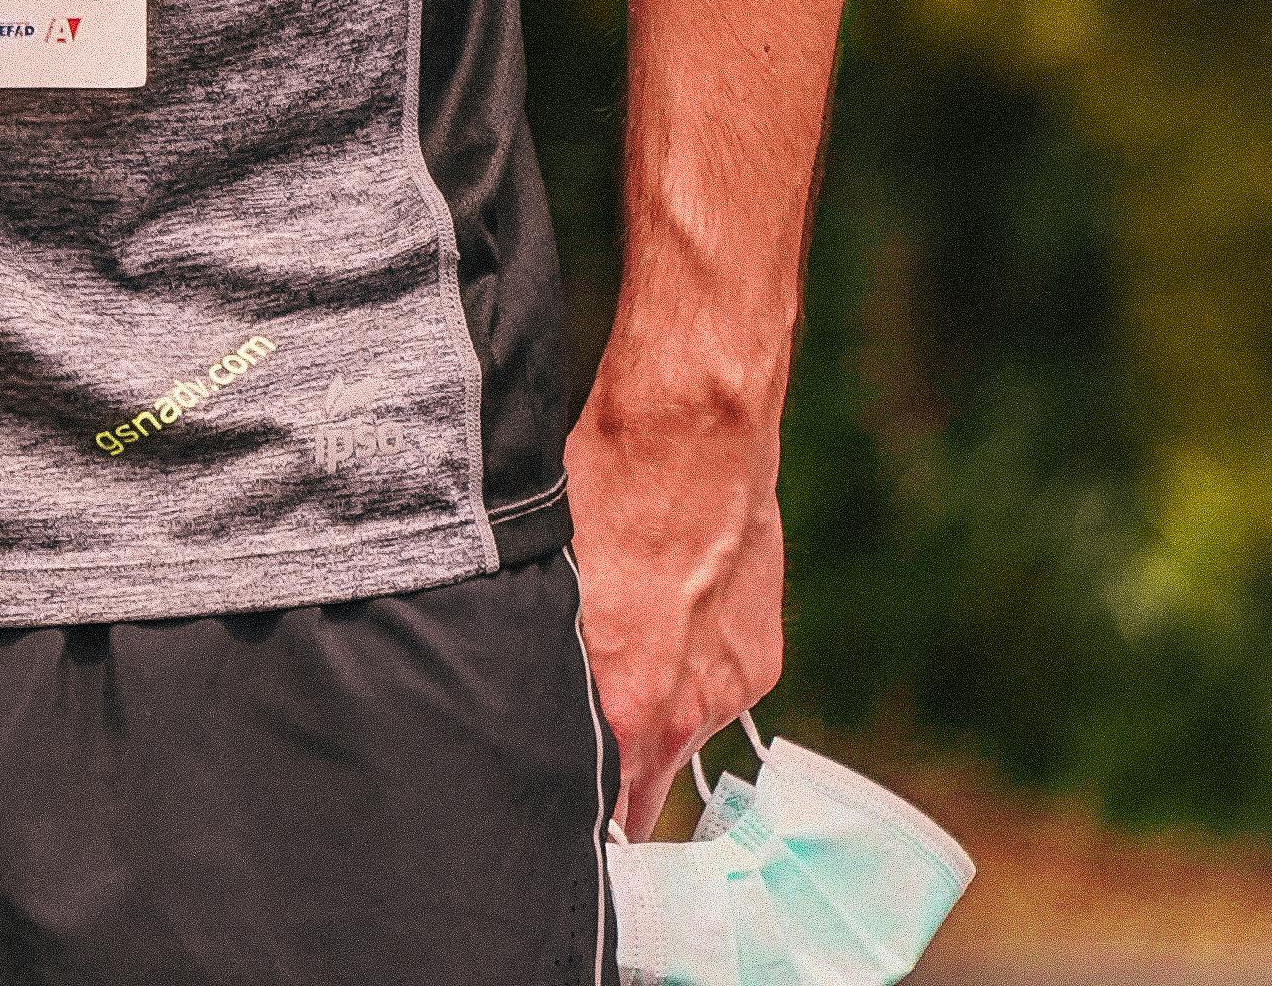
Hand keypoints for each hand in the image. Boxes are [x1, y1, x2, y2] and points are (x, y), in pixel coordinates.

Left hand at [567, 390, 784, 833]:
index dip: (579, 822)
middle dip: (610, 778)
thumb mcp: (543, 586)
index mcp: (625, 709)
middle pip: (642, 779)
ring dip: (648, 713)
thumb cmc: (599, 499)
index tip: (554, 832)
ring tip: (614, 660)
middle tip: (570, 764)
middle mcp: (686, 714)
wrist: (693, 439)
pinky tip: (658, 626)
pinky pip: (714, 687)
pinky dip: (686, 674)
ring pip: (678, 727)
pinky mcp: (761, 658)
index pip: (606, 811)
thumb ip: (545, 661)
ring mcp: (731, 687)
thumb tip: (511, 699)